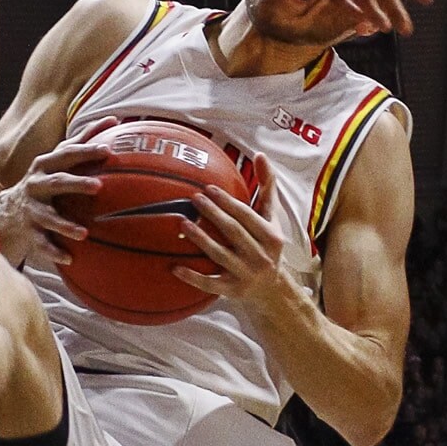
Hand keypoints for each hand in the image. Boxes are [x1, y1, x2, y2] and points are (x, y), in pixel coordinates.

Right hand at [0, 117, 116, 266]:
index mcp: (45, 166)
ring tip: (83, 233)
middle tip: (99, 186)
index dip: (86, 151)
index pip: (67, 155)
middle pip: (57, 183)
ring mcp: (31, 210)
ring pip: (48, 218)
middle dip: (76, 184)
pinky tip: (70, 259)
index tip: (107, 150)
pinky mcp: (29, 231)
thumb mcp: (57, 160)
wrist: (5, 211)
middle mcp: (36, 185)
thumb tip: (115, 120)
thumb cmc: (44, 180)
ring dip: (64, 224)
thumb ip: (82, 141)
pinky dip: (54, 251)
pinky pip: (42, 244)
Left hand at [173, 155, 291, 307]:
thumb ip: (267, 187)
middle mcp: (261, 256)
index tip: (208, 189)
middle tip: (193, 199)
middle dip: (213, 215)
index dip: (227, 202)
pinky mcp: (232, 291)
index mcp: (271, 237)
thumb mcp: (272, 218)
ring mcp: (246, 275)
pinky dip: (192, 277)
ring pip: (221, 256)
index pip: (247, 216)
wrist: (273, 288)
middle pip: (234, 232)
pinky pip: (210, 284)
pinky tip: (174, 267)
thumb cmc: (268, 244)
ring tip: (182, 224)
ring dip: (201, 240)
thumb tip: (261, 154)